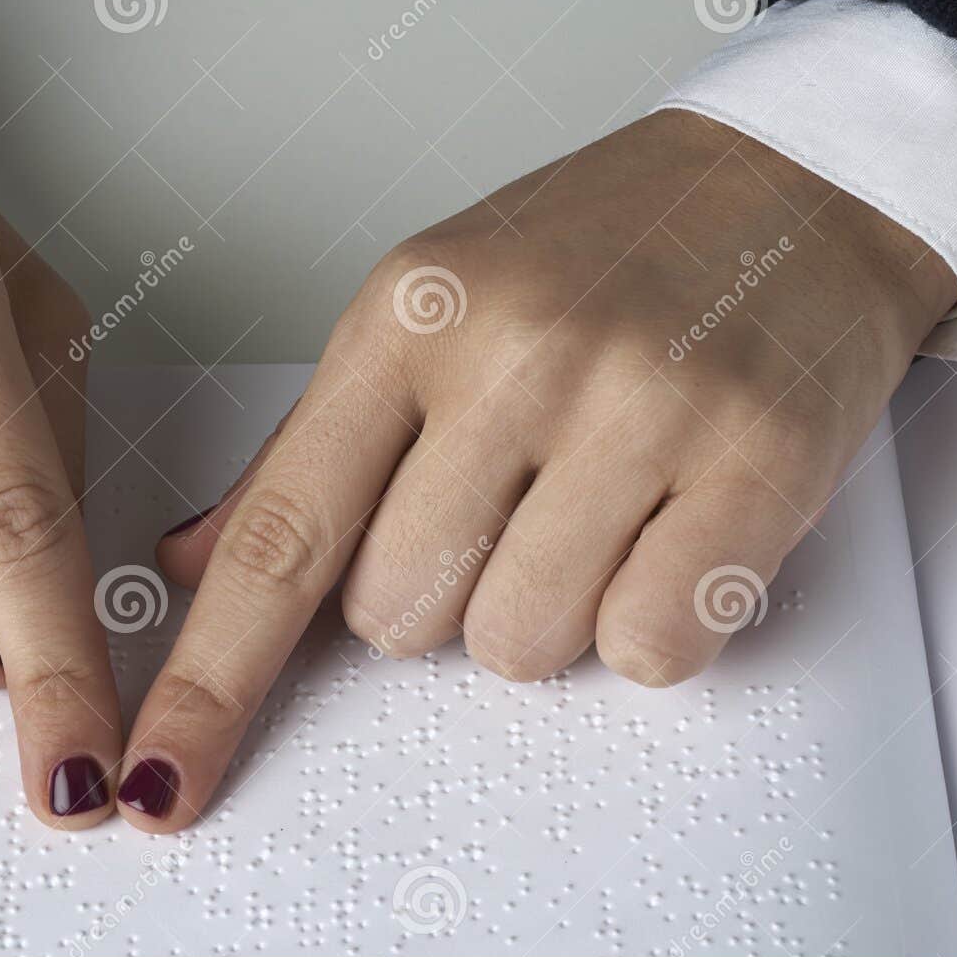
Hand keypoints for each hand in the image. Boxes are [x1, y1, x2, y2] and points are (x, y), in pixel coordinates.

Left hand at [133, 109, 956, 831]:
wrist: (795, 179)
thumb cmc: (595, 253)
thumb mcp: (427, 308)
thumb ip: (309, 449)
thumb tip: (192, 565)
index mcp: (404, 314)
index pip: (282, 534)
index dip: (211, 677)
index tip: (162, 778)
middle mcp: (512, 352)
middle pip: (397, 619)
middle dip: (439, 594)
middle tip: (514, 496)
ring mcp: (640, 403)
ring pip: (517, 647)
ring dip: (546, 610)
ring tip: (600, 502)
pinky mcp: (760, 460)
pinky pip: (650, 648)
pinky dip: (653, 620)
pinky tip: (674, 527)